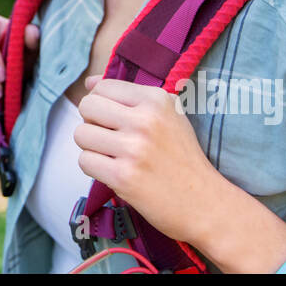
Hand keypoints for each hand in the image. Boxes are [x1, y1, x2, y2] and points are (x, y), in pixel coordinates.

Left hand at [73, 76, 221, 243]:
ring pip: (82, 134)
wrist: (204, 203)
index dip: (101, 102)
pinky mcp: (123, 176)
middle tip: (109, 138)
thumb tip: (90, 82)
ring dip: (92, 147)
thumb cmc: (183, 158)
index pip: (103, 86)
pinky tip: (115, 173)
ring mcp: (133, 148)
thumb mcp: (169, 115)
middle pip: (87, 106)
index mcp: (157, 100)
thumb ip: (130, 95)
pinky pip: (85, 161)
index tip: (112, 119)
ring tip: (113, 156)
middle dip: (92, 122)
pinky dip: (95, 168)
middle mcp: (145, 119)